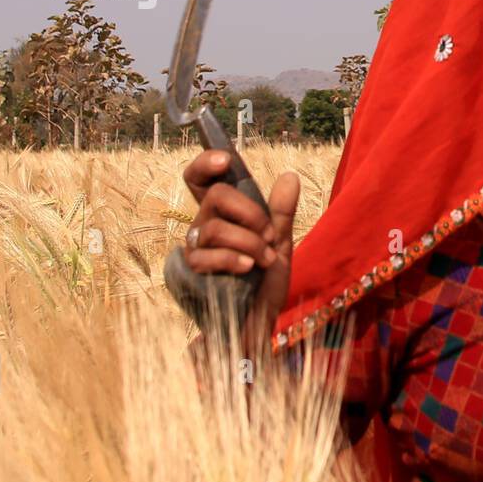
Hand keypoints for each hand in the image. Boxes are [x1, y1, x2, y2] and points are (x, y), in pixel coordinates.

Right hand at [182, 149, 300, 336]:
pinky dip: (233, 259)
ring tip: (265, 259)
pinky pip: (207, 255)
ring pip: (215, 227)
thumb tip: (289, 176)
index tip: (225, 160)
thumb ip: (282, 212)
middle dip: (249, 211)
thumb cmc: (265, 282)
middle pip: (215, 195)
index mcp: (224, 213)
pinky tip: (249, 268)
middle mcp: (205, 224)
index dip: (206, 162)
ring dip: (249, 242)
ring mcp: (196, 247)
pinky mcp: (192, 270)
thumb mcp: (280, 243)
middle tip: (269, 233)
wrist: (259, 321)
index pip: (202, 178)